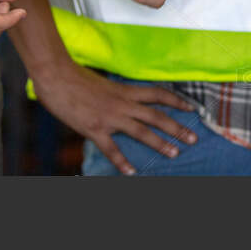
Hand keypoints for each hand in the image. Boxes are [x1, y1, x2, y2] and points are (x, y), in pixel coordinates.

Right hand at [35, 62, 197, 175]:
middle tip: (194, 138)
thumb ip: (116, 94)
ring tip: (175, 153)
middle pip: (156, 116)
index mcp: (125, 90)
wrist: (56, 76)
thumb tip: (124, 101)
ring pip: (141, 132)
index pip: (157, 94)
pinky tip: (131, 173)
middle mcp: (122, 103)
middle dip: (177, 127)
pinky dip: (122, 162)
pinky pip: (112, 149)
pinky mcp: (94, 128)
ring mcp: (110, 117)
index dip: (176, 101)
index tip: (191, 108)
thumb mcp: (103, 83)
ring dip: (160, 143)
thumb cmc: (76, 77)